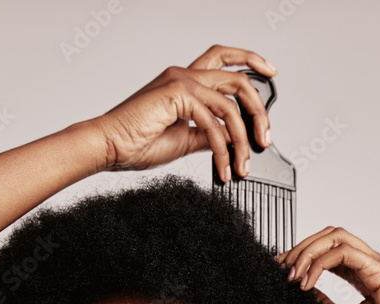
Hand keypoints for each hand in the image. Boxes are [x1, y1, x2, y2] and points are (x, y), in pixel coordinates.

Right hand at [91, 45, 276, 179]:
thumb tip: (229, 139)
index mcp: (184, 82)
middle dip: (259, 108)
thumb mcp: (183, 141)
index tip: (271, 74)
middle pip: (237, 78)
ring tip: (242, 164)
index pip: (223, 60)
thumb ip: (207, 135)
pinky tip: (223, 166)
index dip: (250, 61)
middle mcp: (184, 76)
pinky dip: (223, 148)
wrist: (108, 148)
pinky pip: (215, 122)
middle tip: (264, 137)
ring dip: (242, 138)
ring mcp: (181, 82)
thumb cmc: (135, 144)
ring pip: (231, 105)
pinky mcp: (178, 95)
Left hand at [276, 227, 379, 303]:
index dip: (303, 256)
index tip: (281, 271)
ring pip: (336, 237)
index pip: (330, 251)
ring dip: (308, 251)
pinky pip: (344, 253)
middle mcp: (372, 264)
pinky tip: (307, 282)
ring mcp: (378, 265)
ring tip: (292, 275)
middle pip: (330, 236)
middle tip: (281, 268)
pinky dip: (320, 263)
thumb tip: (305, 291)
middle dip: (301, 248)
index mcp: (365, 275)